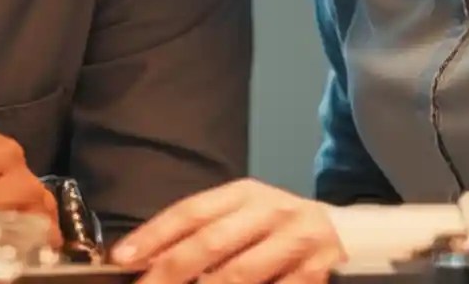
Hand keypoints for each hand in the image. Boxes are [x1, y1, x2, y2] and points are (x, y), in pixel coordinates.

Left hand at [112, 178, 343, 283]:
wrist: (345, 234)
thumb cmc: (276, 227)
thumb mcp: (241, 216)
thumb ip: (201, 232)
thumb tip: (146, 258)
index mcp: (243, 194)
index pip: (190, 212)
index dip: (154, 235)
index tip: (123, 258)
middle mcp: (270, 212)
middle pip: (211, 243)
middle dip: (170, 271)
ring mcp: (297, 242)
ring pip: (241, 273)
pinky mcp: (318, 272)